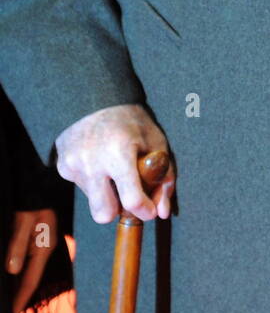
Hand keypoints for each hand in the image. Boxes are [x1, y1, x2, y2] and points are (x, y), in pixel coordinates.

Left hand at [7, 208, 57, 312]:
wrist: (38, 182)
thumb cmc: (33, 200)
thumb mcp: (24, 221)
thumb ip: (18, 245)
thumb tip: (12, 270)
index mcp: (43, 247)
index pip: (30, 281)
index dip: (20, 300)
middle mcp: (41, 249)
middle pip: (28, 279)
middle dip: (17, 296)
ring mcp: (36, 245)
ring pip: (23, 270)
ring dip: (15, 285)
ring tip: (7, 301)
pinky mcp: (31, 239)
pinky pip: (22, 260)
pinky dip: (14, 270)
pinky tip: (8, 277)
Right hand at [55, 104, 173, 223]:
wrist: (96, 99)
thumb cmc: (132, 123)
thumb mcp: (156, 143)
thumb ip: (164, 178)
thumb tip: (162, 212)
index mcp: (119, 153)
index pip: (131, 199)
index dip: (144, 211)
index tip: (149, 210)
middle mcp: (92, 161)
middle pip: (103, 213)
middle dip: (118, 211)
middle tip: (128, 195)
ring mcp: (73, 164)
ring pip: (93, 201)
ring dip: (106, 194)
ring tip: (113, 170)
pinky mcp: (62, 166)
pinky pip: (82, 187)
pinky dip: (94, 182)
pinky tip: (99, 162)